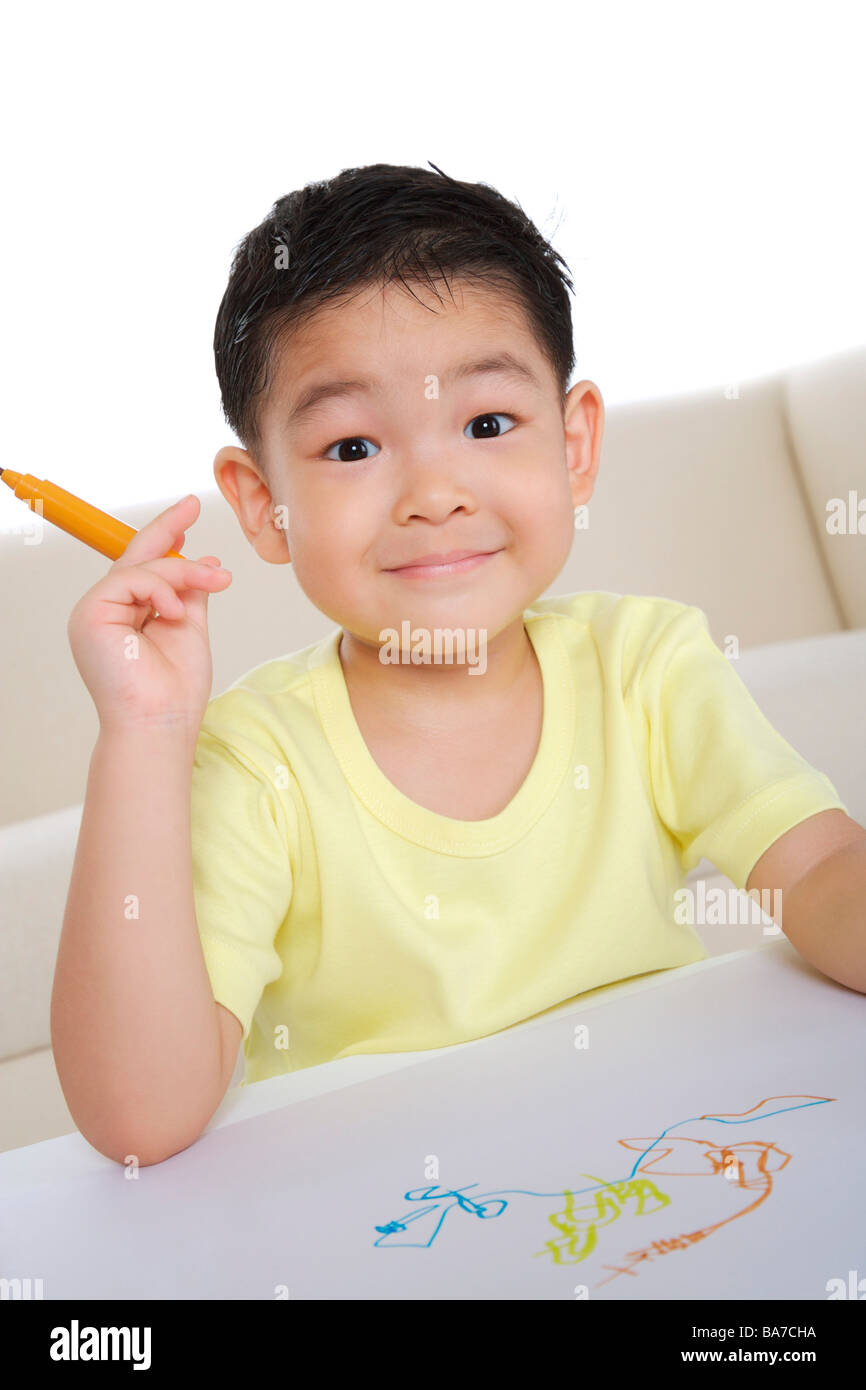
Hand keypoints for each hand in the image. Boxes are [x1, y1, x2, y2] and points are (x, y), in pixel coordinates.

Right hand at [67, 494, 231, 734]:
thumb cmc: (174, 690)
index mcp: (126, 615)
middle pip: (135, 559)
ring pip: (141, 568)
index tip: (189, 514)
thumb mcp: (190, 628)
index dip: (164, 537)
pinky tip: (177, 611)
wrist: (160, 723)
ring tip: (217, 580)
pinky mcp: (91, 615)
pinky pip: (131, 580)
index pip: (143, 567)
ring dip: (183, 571)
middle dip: (167, 530)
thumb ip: (191, 593)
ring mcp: (94, 612)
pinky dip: (162, 589)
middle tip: (192, 506)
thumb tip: (204, 558)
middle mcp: (106, 611)